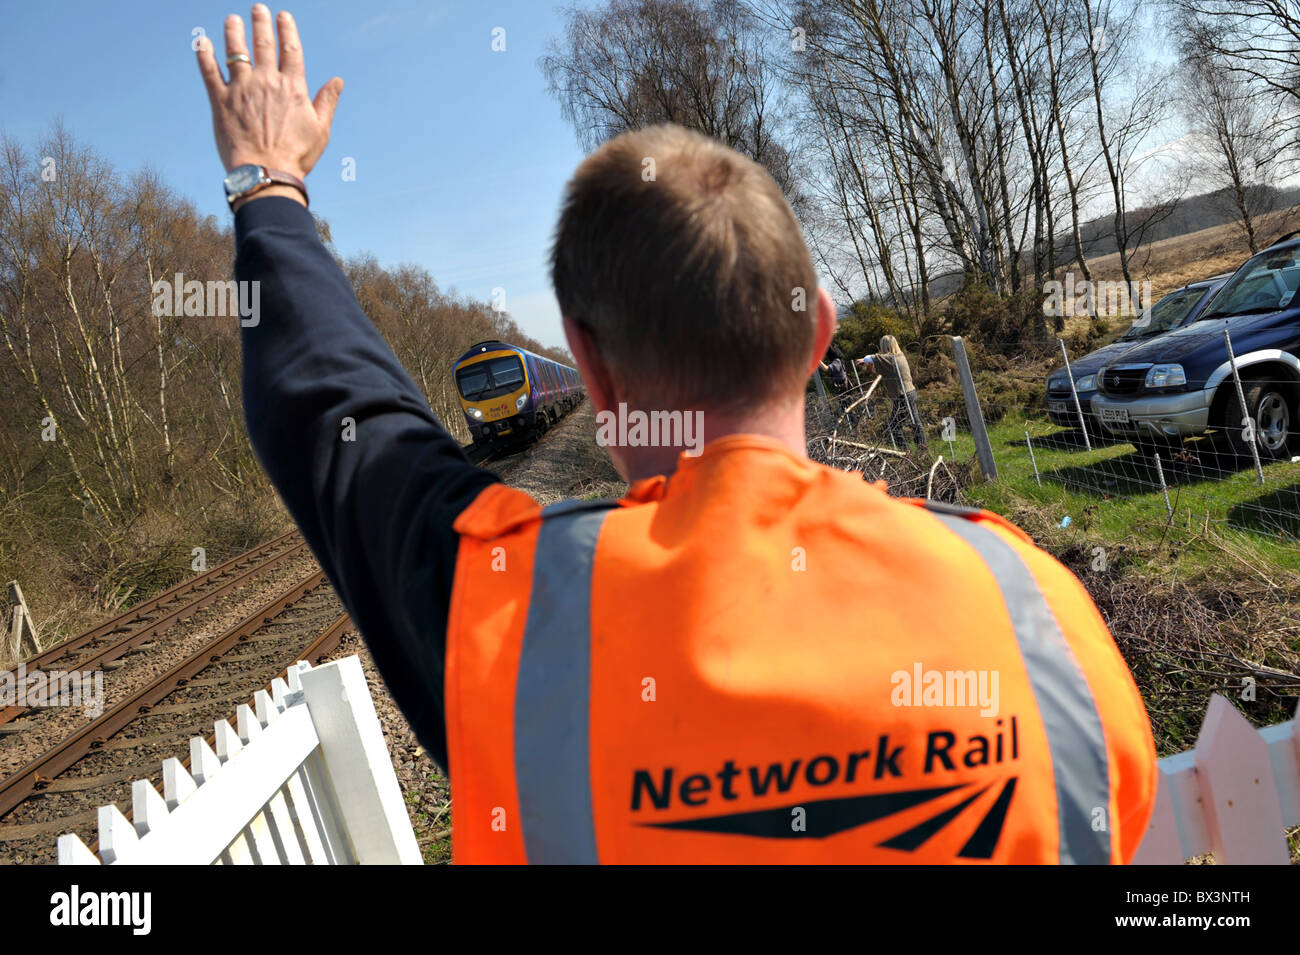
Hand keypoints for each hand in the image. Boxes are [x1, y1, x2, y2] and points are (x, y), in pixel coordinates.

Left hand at [196, 6, 342, 189]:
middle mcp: (266, 81)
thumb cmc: (296, 156)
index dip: (287, 30)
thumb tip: (338, 81)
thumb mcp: (321, 130)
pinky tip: (202, 42)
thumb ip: (327, 102)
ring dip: (233, 31)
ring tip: (232, 19)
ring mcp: (242, 89)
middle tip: (257, 8)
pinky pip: (209, 71)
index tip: (283, 16)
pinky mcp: (220, 101)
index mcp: (292, 87)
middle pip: (262, 43)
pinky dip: (204, 55)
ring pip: (235, 51)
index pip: (290, 49)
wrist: (266, 171)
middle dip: (260, 22)